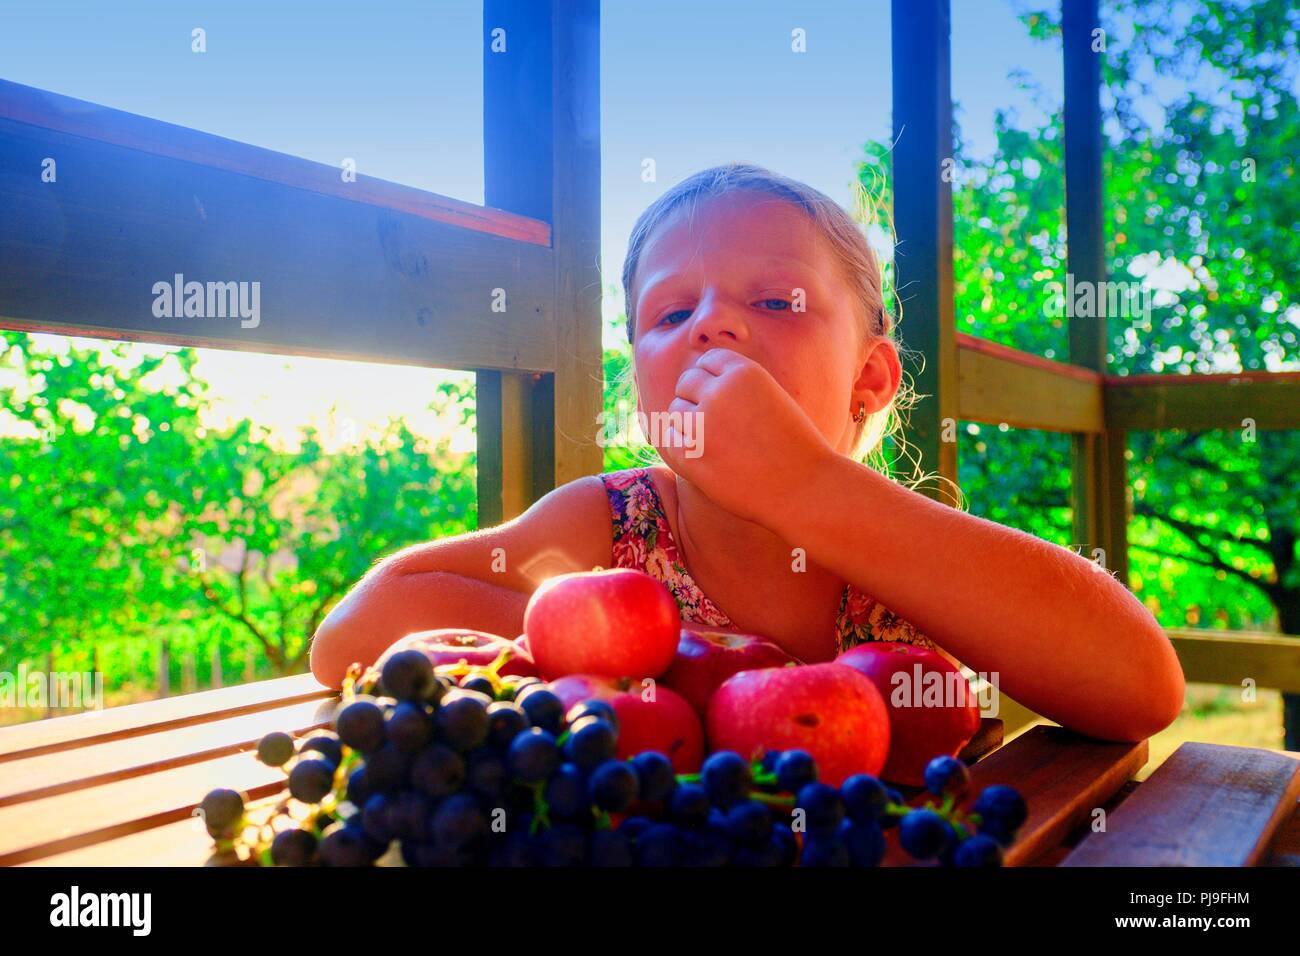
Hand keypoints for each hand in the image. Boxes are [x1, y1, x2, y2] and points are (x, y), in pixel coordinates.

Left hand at [656, 348, 834, 530]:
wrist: (806, 487)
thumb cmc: (791, 445)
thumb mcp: (770, 397)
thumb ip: (736, 386)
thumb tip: (696, 380)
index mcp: (744, 372)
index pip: (707, 361)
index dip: (711, 380)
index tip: (723, 400)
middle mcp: (720, 393)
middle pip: (686, 384)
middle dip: (696, 399)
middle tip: (715, 424)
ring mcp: (703, 425)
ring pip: (675, 412)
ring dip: (687, 424)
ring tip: (715, 443)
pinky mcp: (692, 457)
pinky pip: (668, 441)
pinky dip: (680, 447)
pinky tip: (703, 457)